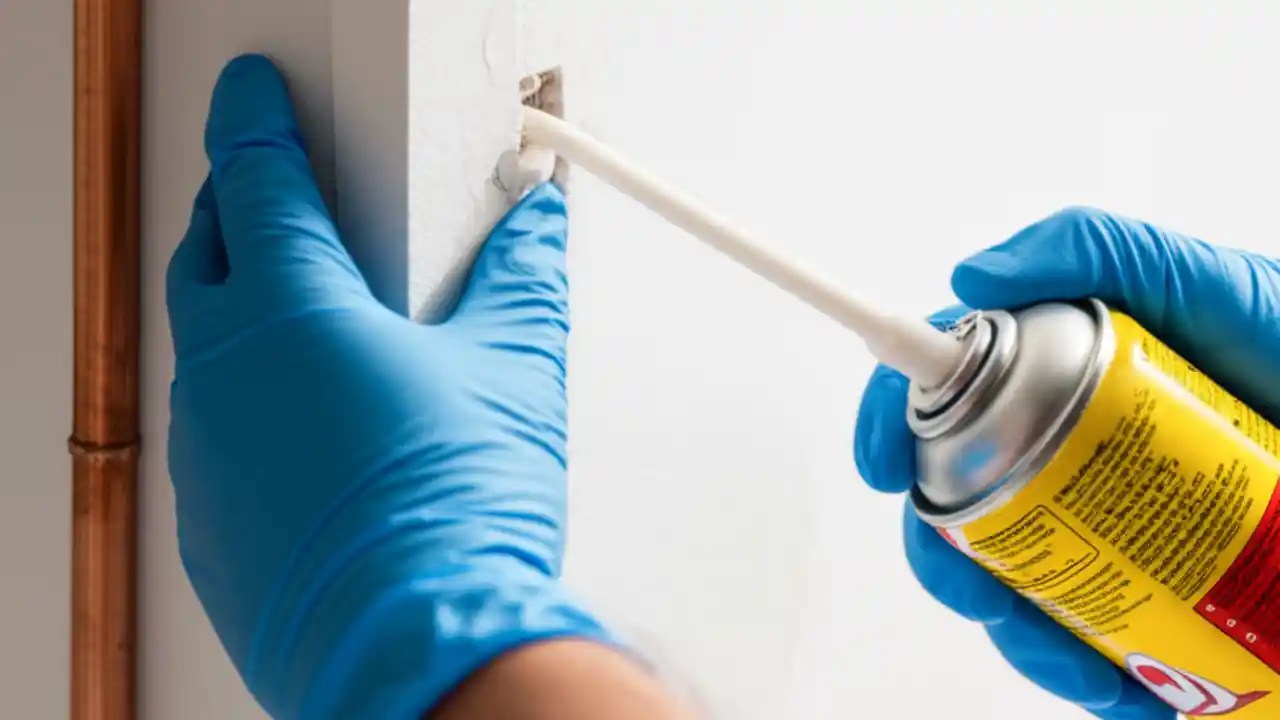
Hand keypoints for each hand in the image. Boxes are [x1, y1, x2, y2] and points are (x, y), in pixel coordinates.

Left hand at [166, 55, 607, 718]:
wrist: (423, 648)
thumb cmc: (457, 513)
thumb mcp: (515, 368)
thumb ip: (522, 277)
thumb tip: (535, 227)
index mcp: (292, 311)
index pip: (256, 180)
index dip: (255, 125)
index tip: (254, 101)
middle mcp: (227, 375)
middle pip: (208, 255)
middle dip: (236, 212)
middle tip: (273, 199)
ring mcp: (207, 454)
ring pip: (207, 351)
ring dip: (243, 316)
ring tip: (311, 323)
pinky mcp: (210, 523)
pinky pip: (214, 437)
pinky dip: (248, 407)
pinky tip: (311, 432)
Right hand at [853, 207, 1279, 718]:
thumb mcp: (1206, 289)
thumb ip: (1099, 252)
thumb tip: (974, 275)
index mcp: (1059, 383)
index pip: (947, 395)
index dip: (891, 424)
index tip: (881, 466)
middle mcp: (1066, 459)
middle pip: (959, 505)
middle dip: (943, 555)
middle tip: (970, 582)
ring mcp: (1103, 533)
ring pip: (1012, 589)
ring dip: (1011, 629)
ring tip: (1063, 652)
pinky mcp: (1145, 603)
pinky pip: (1082, 650)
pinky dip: (1075, 673)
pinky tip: (1112, 685)